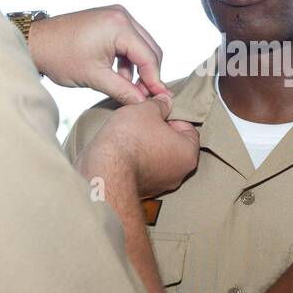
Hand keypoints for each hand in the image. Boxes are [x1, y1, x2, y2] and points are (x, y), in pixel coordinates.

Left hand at [25, 5, 169, 104]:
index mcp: (119, 26)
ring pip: (140, 45)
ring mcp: (115, 15)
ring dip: (138, 68)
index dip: (155, 80)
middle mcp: (121, 15)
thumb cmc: (59, 56)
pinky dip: (128, 59)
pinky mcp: (109, 19)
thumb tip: (143, 103)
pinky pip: (128, 41)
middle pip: (149, 49)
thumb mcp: (94, 77)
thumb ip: (123, 90)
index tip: (160, 99)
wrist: (35, 42)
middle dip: (149, 74)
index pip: (149, 56)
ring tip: (129, 89)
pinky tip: (119, 77)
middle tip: (145, 96)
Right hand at [76, 97, 199, 198]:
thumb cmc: (128, 139)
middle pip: (175, 145)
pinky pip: (145, 170)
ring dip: (149, 146)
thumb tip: (165, 102)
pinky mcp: (144, 191)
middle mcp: (179, 174)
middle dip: (161, 132)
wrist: (104, 169)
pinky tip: (126, 151)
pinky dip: (138, 161)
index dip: (173, 116)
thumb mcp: (146, 109)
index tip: (158, 112)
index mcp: (188, 154)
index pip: (189, 129)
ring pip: (159, 158)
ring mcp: (161, 185)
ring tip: (132, 136)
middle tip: (145, 122)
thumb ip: (160, 104)